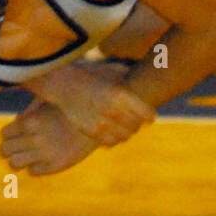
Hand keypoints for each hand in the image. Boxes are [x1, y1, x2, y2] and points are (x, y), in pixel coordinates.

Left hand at [0, 97, 99, 174]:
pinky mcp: (57, 165)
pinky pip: (34, 171)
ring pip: (15, 163)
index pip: (5, 134)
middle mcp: (35, 139)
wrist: (99, 121)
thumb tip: (16, 121)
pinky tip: (44, 157)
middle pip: (5, 150)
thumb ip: (29, 110)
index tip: (17, 132)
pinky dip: (36, 165)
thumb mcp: (49, 101)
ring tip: (29, 152)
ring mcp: (46, 154)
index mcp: (31, 121)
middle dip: (10, 146)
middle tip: (20, 144)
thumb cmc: (72, 108)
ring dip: (20, 158)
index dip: (9, 133)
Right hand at [31, 60, 153, 145]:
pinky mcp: (91, 131)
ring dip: (127, 133)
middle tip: (137, 122)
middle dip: (138, 124)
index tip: (150, 117)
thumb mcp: (112, 73)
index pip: (146, 113)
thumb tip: (147, 74)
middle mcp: (113, 109)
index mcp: (121, 94)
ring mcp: (101, 122)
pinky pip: (111, 142)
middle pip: (136, 126)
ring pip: (125, 136)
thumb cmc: (92, 77)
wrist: (65, 85)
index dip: (149, 116)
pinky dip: (115, 140)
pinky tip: (113, 133)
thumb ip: (129, 77)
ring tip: (125, 128)